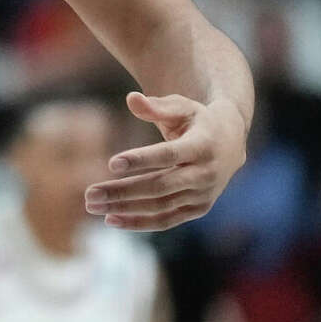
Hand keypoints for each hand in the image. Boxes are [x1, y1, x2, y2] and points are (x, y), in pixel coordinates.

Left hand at [84, 91, 246, 232]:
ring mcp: (203, 195)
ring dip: (125, 208)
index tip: (111, 164)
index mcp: (203, 145)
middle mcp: (205, 174)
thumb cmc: (197, 119)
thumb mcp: (181, 106)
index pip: (169, 155)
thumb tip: (131, 99)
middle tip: (90, 194)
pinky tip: (112, 220)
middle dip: (123, 191)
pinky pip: (166, 221)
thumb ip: (156, 106)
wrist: (231, 142)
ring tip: (92, 206)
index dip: (141, 159)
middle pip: (160, 186)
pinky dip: (139, 222)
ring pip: (160, 207)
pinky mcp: (198, 209)